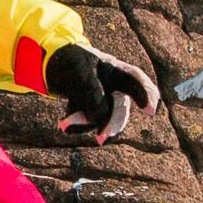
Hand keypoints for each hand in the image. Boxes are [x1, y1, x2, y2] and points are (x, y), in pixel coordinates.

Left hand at [42, 40, 158, 142]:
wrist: (51, 65)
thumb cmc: (70, 62)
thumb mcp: (79, 72)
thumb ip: (92, 94)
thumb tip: (102, 121)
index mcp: (116, 70)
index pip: (134, 80)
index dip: (145, 94)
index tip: (151, 110)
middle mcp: (114, 87)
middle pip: (119, 109)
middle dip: (110, 124)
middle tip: (101, 139)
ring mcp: (104, 101)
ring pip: (101, 119)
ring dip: (84, 123)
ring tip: (63, 124)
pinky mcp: (92, 112)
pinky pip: (87, 123)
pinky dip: (75, 124)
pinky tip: (63, 124)